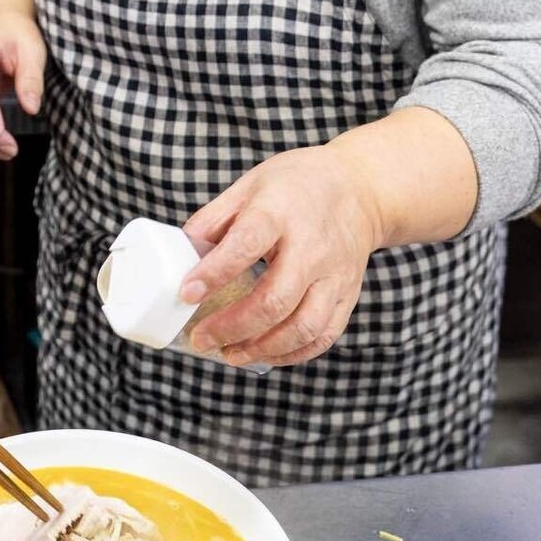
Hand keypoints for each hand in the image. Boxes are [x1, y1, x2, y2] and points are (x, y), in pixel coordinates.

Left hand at [178, 144, 383, 366]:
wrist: (360, 189)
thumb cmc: (297, 185)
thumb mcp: (249, 185)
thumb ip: (213, 220)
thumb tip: (180, 255)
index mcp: (280, 212)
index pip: (245, 246)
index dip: (213, 273)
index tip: (186, 293)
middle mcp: (312, 247)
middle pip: (275, 299)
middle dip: (233, 327)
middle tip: (201, 338)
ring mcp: (335, 276)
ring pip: (303, 327)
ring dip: (262, 349)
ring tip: (230, 354)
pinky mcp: (348, 296)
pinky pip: (323, 336)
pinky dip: (292, 354)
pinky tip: (264, 354)